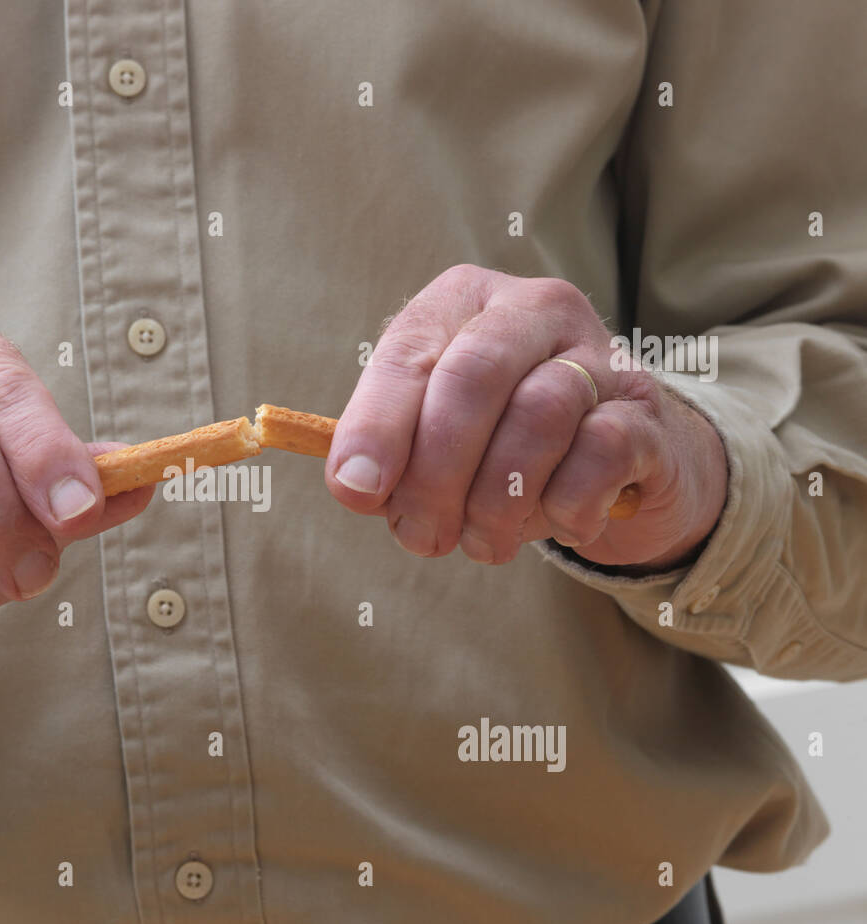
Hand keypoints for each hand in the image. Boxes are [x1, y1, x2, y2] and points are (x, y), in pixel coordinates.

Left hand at [327, 265, 726, 570]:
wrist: (620, 465)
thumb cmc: (501, 447)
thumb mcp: (433, 442)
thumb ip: (390, 456)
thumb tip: (356, 484)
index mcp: (463, 302)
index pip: (407, 354)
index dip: (376, 426)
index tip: (357, 489)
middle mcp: (533, 310)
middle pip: (472, 377)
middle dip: (436, 471)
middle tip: (421, 536)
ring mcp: (598, 355)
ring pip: (539, 414)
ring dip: (498, 499)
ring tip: (482, 542)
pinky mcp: (645, 411)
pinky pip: (601, 452)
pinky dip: (566, 503)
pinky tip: (556, 524)